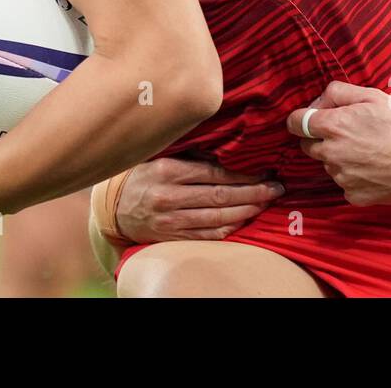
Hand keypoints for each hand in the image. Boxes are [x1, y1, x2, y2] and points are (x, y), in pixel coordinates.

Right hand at [116, 157, 283, 242]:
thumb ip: (190, 154)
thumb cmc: (142, 175)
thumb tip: (224, 152)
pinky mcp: (172, 238)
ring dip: (247, 212)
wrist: (113, 207)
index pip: (214, 174)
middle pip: (221, 197)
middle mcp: (170, 197)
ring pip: (217, 219)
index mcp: (168, 172)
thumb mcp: (160, 156)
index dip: (243, 175)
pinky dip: (229, 228)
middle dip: (254, 193)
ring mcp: (171, 221)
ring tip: (266, 204)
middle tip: (277, 189)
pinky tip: (244, 220)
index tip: (265, 172)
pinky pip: (207, 235)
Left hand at [287, 82, 390, 206]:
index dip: (302, 119)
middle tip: (349, 133)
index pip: (295, 123)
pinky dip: (354, 176)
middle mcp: (332, 154)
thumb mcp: (373, 95)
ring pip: (328, 164)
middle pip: (308, 146)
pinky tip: (375, 168)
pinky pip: (344, 183)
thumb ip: (338, 92)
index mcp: (334, 126)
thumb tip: (318, 102)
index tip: (313, 119)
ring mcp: (342, 178)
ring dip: (339, 157)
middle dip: (321, 138)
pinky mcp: (354, 196)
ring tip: (370, 150)